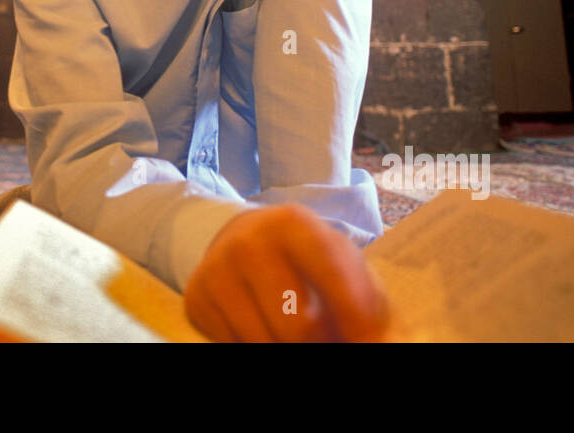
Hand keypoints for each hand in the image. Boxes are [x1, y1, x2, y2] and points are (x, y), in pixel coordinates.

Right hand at [184, 203, 388, 341]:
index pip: (331, 278)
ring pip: (263, 344)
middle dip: (320, 342)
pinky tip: (263, 328)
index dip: (356, 319)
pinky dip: (254, 346)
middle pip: (297, 328)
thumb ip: (366, 302)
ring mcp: (215, 270)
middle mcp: (247, 242)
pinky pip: (233, 347)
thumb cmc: (307, 260)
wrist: (246, 241)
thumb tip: (378, 342)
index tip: (367, 339)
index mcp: (292, 224)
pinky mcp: (195, 298)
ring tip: (296, 332)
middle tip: (325, 335)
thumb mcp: (341, 263)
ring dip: (287, 349)